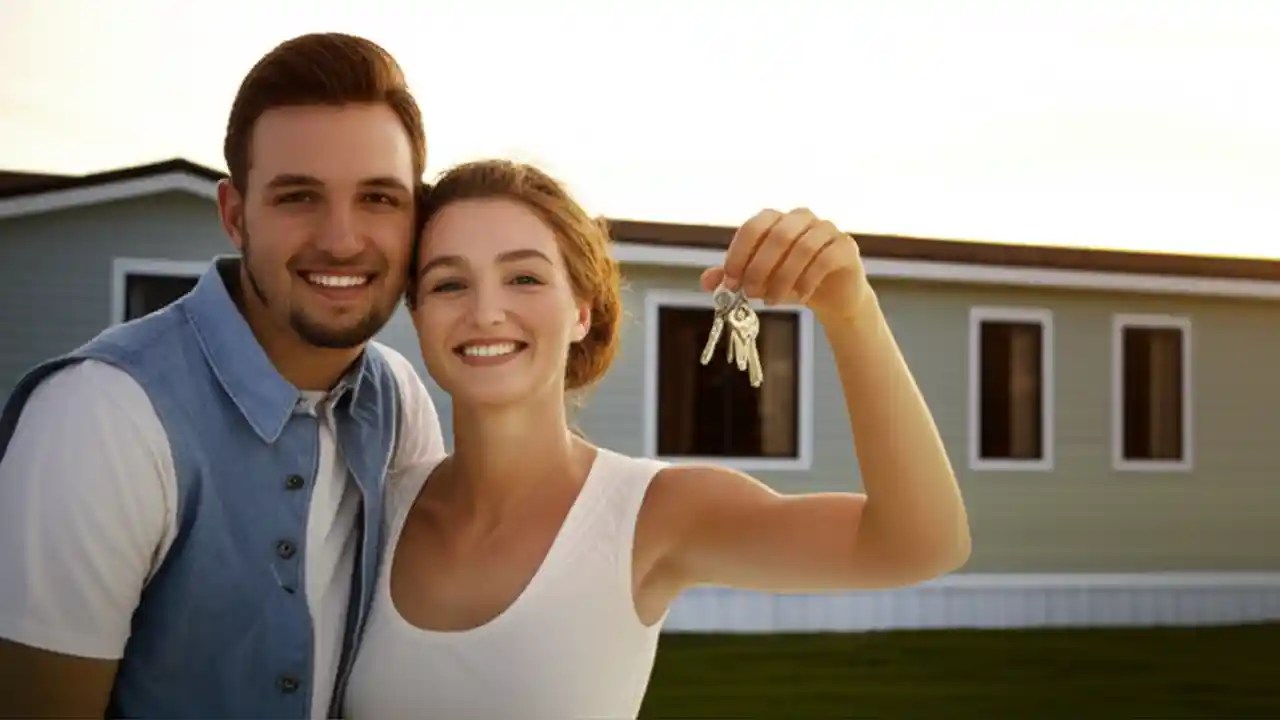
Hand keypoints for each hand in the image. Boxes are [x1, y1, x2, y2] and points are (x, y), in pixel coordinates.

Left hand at [699, 208, 870, 318]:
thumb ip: (732, 277)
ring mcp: (826, 229)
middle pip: (777, 235)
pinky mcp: (845, 247)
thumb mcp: (758, 280)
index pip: (753, 227)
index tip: (730, 281)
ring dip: (782, 278)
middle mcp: (801, 218)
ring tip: (771, 300)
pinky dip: (807, 280)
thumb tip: (706, 281)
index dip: (739, 253)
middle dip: (759, 268)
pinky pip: (824, 259)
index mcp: (776, 219)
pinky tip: (799, 296)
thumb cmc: (790, 282)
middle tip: (750, 294)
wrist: (832, 297)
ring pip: (802, 248)